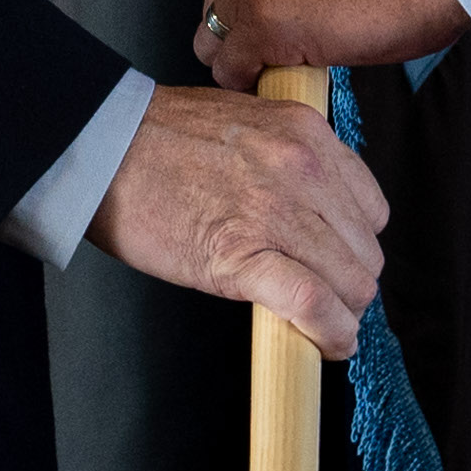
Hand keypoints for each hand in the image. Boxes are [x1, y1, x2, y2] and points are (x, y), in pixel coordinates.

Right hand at [86, 81, 390, 358]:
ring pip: (350, 282)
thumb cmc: (158, 138)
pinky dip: (330, 333)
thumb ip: (288, 161)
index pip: (369, 206)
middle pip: (364, 251)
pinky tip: (327, 345)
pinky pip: (314, 304)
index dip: (356, 244)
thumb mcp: (246, 125)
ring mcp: (278, 212)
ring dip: (343, 315)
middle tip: (327, 303)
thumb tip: (308, 212)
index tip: (340, 263)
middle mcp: (304, 169)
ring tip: (324, 328)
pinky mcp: (244, 256)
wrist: (101, 146)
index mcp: (306, 133)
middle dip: (350, 284)